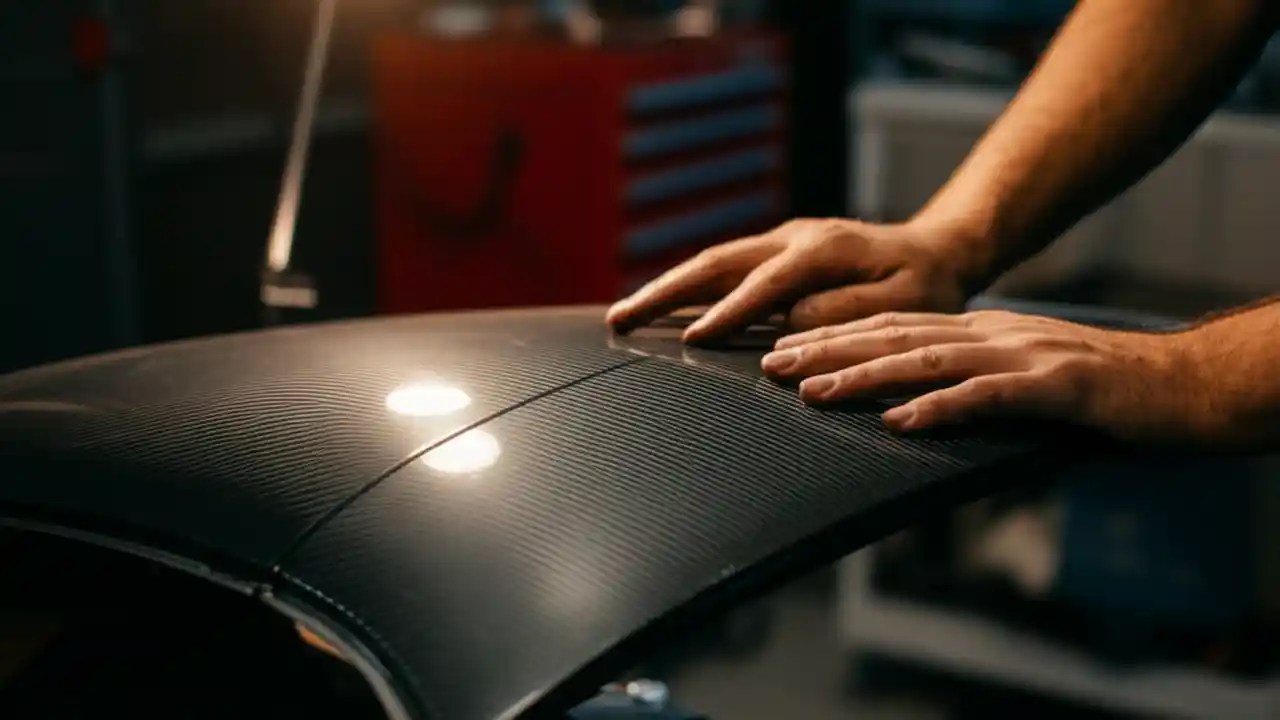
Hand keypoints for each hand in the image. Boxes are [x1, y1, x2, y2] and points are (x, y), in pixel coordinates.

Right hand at [605, 218, 977, 343]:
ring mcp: (780, 241)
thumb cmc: (924, 286)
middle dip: (665, 292)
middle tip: (620, 320)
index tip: (694, 340)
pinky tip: (658, 309)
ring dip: (664, 289)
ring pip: (711, 262)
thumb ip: (850, 313)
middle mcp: (794, 237)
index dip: (730, 312)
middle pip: (717, 262)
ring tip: (621, 317)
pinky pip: (722, 269)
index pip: (766, 282)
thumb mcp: (905, 305)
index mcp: (824, 249)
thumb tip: (792, 322)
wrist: (935, 250)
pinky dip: (685, 288)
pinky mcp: (774, 252)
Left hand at [761, 310, 1210, 444]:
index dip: (832, 337)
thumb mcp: (1015, 373)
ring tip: (813, 393)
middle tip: (771, 365)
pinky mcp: (1053, 387)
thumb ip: (964, 378)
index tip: (781, 351)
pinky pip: (987, 397)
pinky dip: (941, 409)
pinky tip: (901, 424)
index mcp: (978, 330)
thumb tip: (905, 401)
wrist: (1173, 385)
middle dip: (828, 349)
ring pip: (928, 359)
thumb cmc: (1091, 389)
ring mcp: (1021, 356)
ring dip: (865, 376)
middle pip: (894, 335)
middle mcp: (991, 334)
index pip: (891, 326)